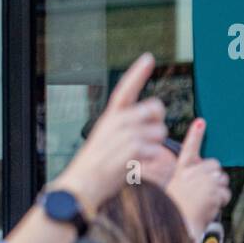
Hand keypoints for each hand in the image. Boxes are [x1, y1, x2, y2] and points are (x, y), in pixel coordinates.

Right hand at [57, 53, 166, 212]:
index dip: (137, 72)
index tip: (148, 58)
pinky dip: (152, 160)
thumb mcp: (104, 139)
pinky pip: (157, 150)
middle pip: (155, 109)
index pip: (125, 88)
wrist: (83, 184)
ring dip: (156, 145)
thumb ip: (124, 126)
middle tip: (148, 136)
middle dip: (157, 122)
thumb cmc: (93, 166)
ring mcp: (127, 134)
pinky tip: (137, 165)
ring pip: (161, 131)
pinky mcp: (134, 149)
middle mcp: (119, 121)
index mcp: (110, 116)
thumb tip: (150, 118)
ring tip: (138, 156)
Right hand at [165, 119, 230, 239]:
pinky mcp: (214, 190)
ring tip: (204, 202)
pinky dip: (221, 202)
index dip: (195, 136)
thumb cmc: (174, 212)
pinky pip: (225, 193)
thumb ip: (187, 179)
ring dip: (218, 191)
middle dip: (214, 177)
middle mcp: (191, 173)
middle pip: (214, 165)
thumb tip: (204, 172)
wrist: (176, 227)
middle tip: (203, 192)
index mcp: (180, 171)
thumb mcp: (174, 191)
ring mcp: (203, 180)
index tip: (201, 122)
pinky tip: (209, 207)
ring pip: (222, 179)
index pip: (188, 149)